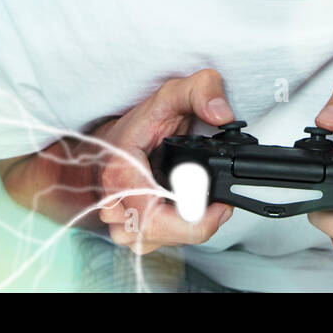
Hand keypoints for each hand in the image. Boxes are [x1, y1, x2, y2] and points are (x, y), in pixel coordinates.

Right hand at [92, 68, 235, 254]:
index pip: (154, 217)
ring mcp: (117, 221)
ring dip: (184, 227)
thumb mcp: (173, 93)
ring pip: (156, 240)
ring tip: (201, 202)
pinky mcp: (126, 230)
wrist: (111, 139)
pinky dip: (174, 229)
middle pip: (158, 233)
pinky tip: (185, 209)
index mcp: (120, 171)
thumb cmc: (139, 122)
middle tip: (217, 203)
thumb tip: (221, 114)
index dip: (194, 218)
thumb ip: (201, 91)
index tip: (219, 205)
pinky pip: (152, 241)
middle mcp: (113, 202)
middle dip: (195, 222)